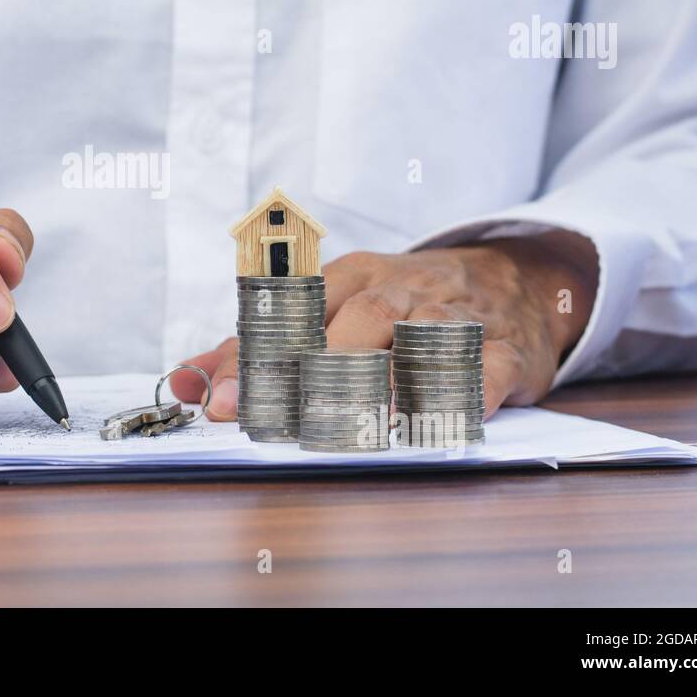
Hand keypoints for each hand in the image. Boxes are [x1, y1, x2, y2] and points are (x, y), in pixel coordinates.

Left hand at [172, 230, 597, 420]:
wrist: (513, 277)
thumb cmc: (403, 302)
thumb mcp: (331, 308)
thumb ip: (258, 347)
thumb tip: (184, 383)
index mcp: (352, 278)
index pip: (297, 313)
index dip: (256, 359)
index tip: (221, 403)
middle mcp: (401, 290)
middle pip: (357, 321)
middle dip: (315, 371)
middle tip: (279, 417)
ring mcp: (454, 318)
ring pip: (417, 339)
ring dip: (383, 379)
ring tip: (351, 418)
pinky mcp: (504, 350)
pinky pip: (485, 367)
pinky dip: (462, 390)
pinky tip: (432, 416)